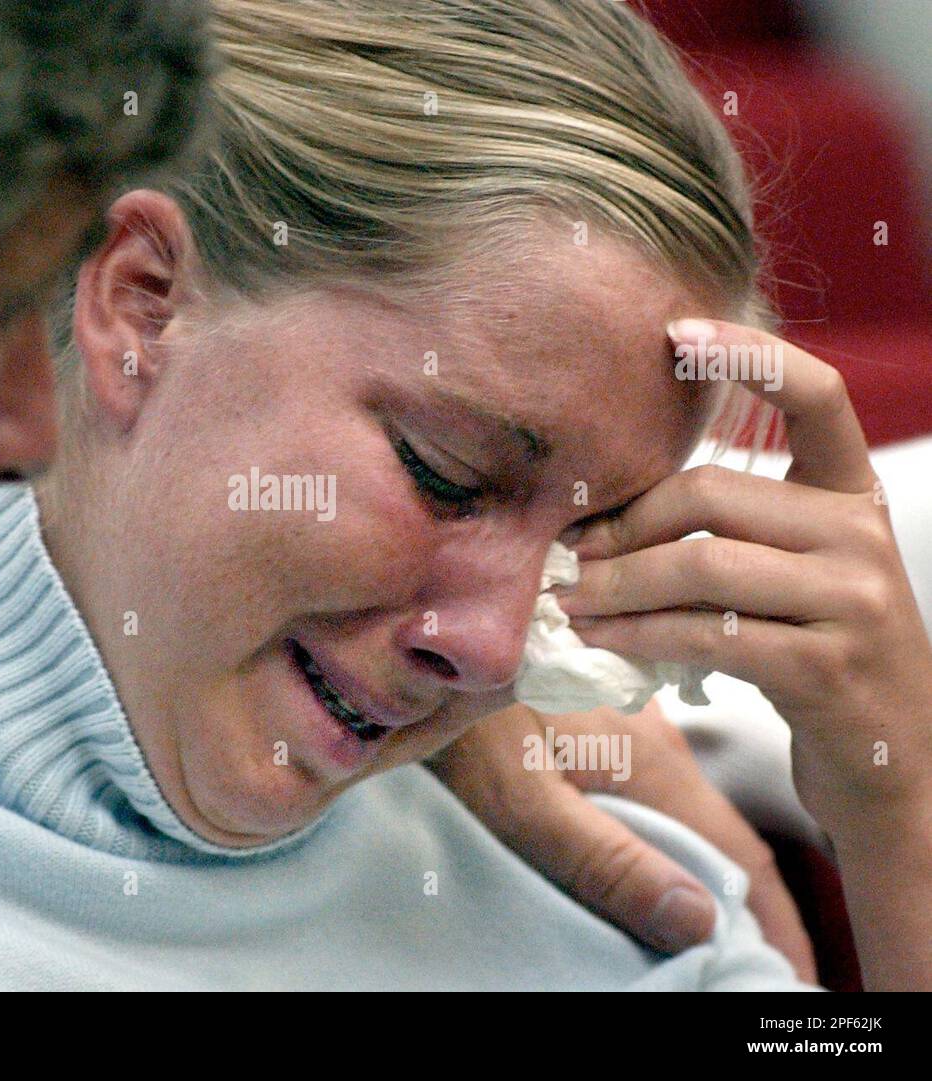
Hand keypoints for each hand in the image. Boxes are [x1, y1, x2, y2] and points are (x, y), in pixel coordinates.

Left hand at [427, 699, 816, 979]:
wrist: (433, 646)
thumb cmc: (468, 724)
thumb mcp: (527, 803)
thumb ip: (609, 861)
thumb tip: (699, 921)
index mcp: (655, 765)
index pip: (741, 855)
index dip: (774, 921)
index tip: (791, 975)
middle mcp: (657, 740)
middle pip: (720, 833)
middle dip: (746, 901)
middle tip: (755, 960)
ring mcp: (630, 723)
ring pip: (685, 807)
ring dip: (703, 864)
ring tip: (709, 922)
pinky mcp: (600, 715)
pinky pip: (651, 784)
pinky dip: (664, 830)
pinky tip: (649, 851)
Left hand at [562, 320, 931, 839]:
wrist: (895, 765)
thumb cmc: (818, 656)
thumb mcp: (792, 578)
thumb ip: (732, 532)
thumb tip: (602, 518)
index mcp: (854, 496)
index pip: (818, 396)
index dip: (748, 354)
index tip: (673, 334)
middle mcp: (861, 535)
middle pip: (712, 492)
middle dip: (624, 522)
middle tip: (569, 550)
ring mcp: (854, 601)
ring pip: (699, 564)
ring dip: (615, 584)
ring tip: (566, 599)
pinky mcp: (827, 667)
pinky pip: (704, 634)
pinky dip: (635, 634)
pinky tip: (597, 639)